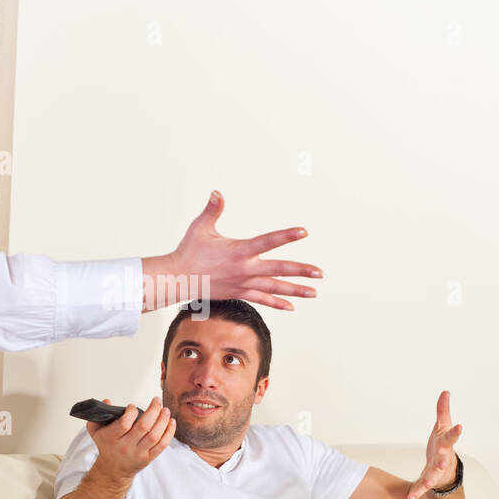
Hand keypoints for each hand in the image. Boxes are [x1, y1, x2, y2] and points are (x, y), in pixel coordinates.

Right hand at [88, 397, 176, 479]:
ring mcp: (138, 453)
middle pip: (143, 427)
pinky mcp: (148, 458)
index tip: (133, 406)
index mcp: (112, 438)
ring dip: (163, 420)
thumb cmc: (107, 446)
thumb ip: (98, 415)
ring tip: (165, 410)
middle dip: (153, 410)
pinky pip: (162, 445)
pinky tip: (171, 422)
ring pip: (154, 435)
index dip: (131, 411)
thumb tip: (108, 401)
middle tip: (157, 400)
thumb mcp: (96, 431)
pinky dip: (169, 433)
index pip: (124, 423)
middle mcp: (125, 446)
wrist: (113, 469)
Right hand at [154, 190, 322, 310]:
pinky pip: (261, 299)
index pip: (267, 241)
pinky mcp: (239, 292)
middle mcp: (244, 268)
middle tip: (320, 273)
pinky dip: (277, 302)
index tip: (304, 232)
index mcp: (239, 250)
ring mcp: (243, 283)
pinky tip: (292, 306)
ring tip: (314, 292)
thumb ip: (213, 209)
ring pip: (274, 288)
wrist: (178, 278)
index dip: (286, 236)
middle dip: (300, 271)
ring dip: (295, 290)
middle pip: (278, 269)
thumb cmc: (189, 251)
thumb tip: (217, 192)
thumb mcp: (201, 227)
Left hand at [406, 391, 461, 498]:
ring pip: (434, 474)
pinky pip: (422, 486)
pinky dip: (416, 492)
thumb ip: (442, 410)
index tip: (460, 426)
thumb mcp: (442, 425)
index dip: (455, 432)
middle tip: (443, 458)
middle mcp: (443, 458)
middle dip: (443, 458)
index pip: (451, 437)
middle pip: (444, 458)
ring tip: (428, 482)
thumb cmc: (443, 443)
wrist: (446, 467)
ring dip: (431, 478)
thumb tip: (445, 391)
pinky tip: (409, 497)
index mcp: (445, 443)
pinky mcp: (428, 479)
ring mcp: (437, 470)